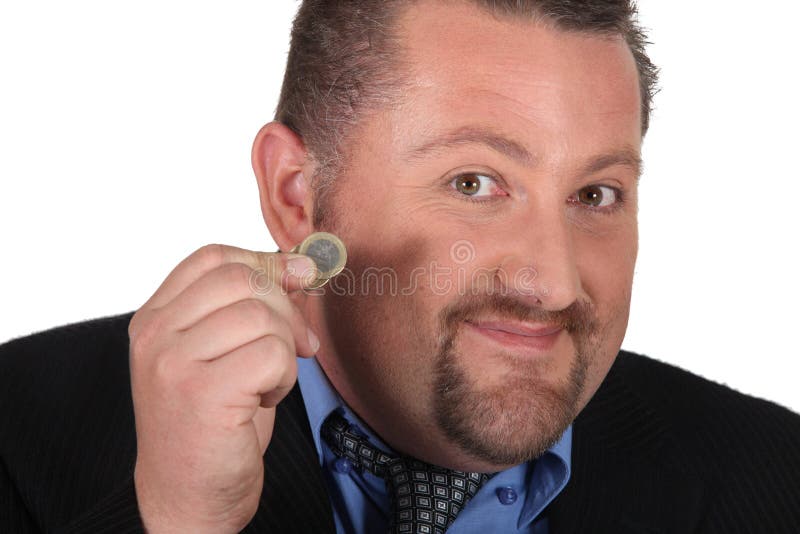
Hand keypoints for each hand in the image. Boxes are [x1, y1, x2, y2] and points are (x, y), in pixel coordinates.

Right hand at [128, 244, 318, 532]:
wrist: (187, 497)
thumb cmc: (212, 424)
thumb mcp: (222, 353)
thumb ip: (248, 307)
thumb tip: (304, 266)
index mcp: (154, 319)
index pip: (212, 258)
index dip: (264, 260)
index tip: (300, 276)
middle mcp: (155, 335)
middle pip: (241, 279)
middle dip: (286, 308)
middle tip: (299, 345)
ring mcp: (172, 363)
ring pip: (261, 315)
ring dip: (285, 349)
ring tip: (268, 382)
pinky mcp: (200, 393)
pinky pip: (272, 352)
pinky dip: (285, 375)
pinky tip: (266, 399)